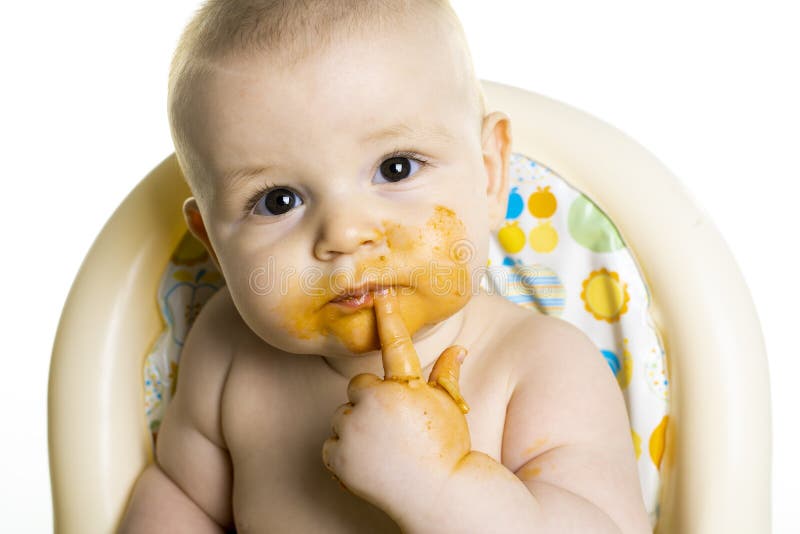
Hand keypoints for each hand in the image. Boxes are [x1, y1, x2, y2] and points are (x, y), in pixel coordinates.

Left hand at [321, 288, 470, 520]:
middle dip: (371, 401)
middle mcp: (375, 404)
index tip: (382, 298)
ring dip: (357, 426)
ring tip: (383, 448)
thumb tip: (458, 348)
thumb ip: (447, 375)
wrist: (439, 496)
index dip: (389, 319)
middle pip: (358, 386)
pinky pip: (331, 443)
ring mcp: (352, 430)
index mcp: (405, 388)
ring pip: (343, 415)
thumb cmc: (447, 450)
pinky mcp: (337, 456)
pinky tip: (368, 462)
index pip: (395, 345)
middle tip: (392, 425)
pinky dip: (344, 452)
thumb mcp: (450, 408)